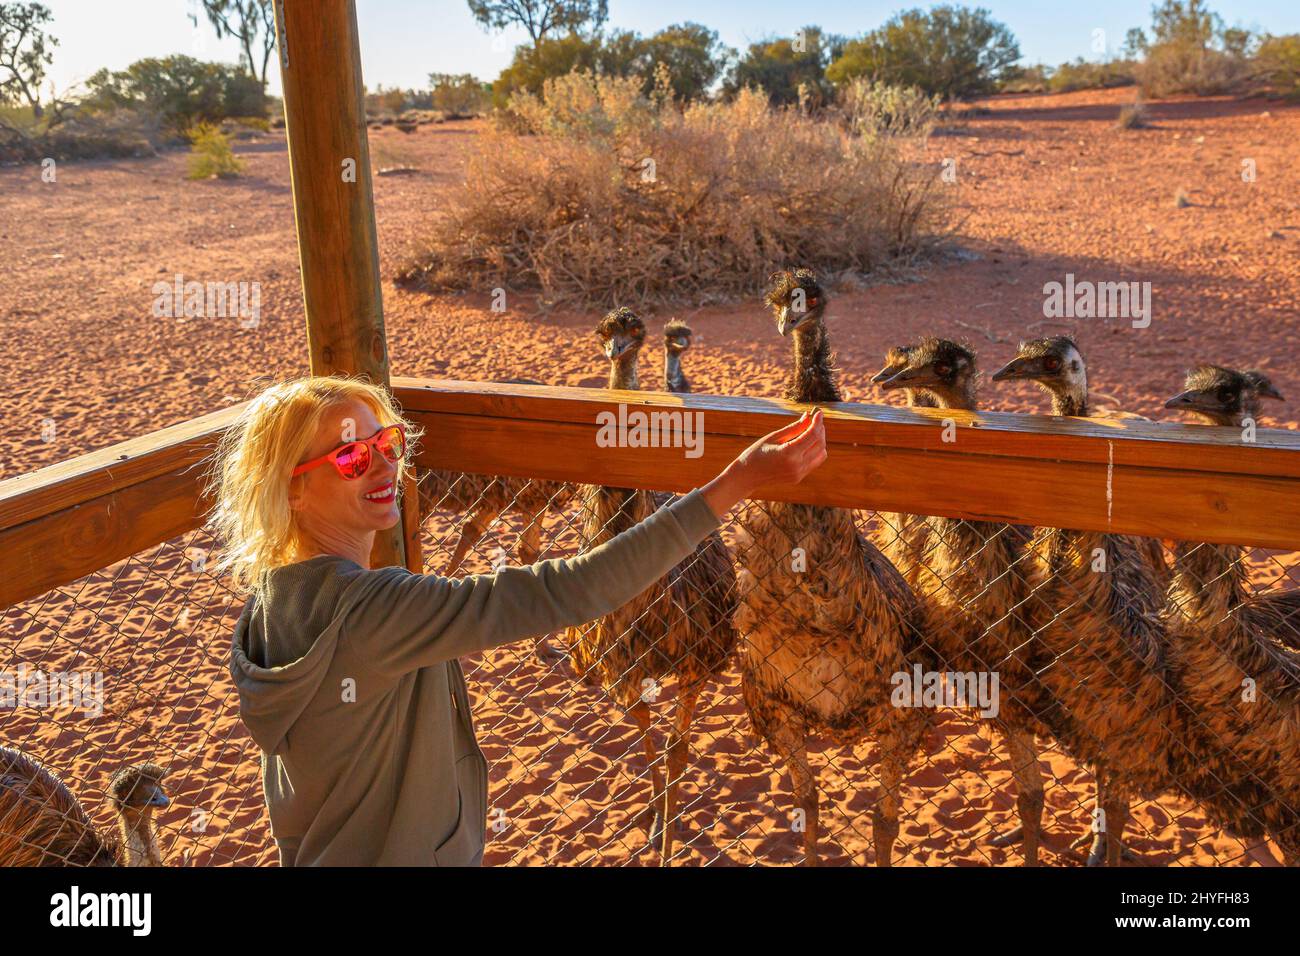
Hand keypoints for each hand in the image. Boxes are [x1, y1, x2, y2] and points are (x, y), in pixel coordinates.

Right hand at [700, 408, 827, 517]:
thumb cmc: (757, 452)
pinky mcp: (799, 477)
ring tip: (810, 430)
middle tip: (814, 419)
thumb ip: (794, 427)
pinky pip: (815, 461)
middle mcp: (797, 465)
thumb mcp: (774, 437)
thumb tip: (809, 416)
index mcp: (788, 453)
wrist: (747, 476)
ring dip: (819, 440)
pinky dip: (815, 450)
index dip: (817, 422)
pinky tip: (806, 442)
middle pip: (819, 443)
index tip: (818, 412)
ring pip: (821, 453)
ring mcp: (799, 473)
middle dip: (820, 429)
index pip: (812, 435)